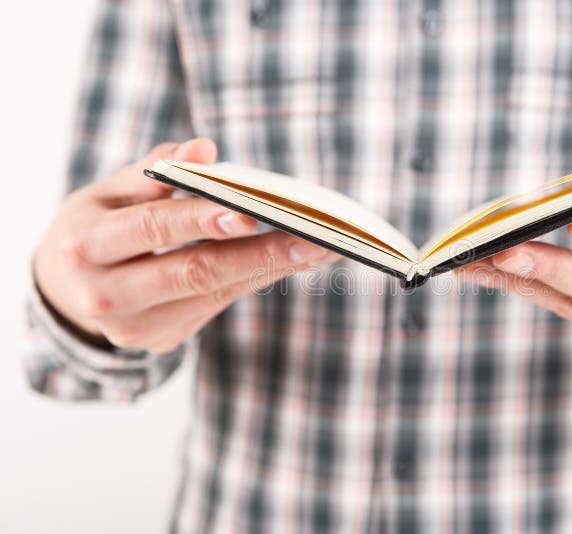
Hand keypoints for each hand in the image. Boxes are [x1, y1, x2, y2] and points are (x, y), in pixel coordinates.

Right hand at [34, 139, 339, 352]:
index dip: (203, 220)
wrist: (64, 290)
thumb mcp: (106, 193)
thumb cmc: (92, 228)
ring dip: (272, 268)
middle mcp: (107, 295)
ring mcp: (135, 327)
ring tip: (321, 248)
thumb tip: (204, 148)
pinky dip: (255, 279)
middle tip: (315, 237)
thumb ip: (154, 169)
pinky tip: (292, 261)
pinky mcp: (160, 340)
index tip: (253, 211)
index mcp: (85, 246)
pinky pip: (216, 305)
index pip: (155, 229)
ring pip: (214, 292)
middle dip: (261, 253)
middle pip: (195, 271)